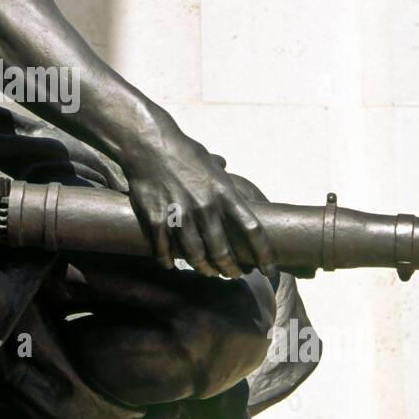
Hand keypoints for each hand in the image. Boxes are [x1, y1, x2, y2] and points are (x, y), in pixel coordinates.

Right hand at [125, 128, 276, 277]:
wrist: (148, 144)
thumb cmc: (183, 152)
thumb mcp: (210, 162)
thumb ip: (220, 176)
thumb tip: (225, 166)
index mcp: (224, 193)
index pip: (252, 230)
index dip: (264, 255)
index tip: (269, 270)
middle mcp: (205, 207)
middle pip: (223, 252)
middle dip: (231, 269)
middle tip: (233, 274)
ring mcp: (180, 216)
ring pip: (195, 256)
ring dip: (204, 269)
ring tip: (208, 272)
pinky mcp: (156, 220)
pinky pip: (164, 251)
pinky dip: (169, 262)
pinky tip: (172, 265)